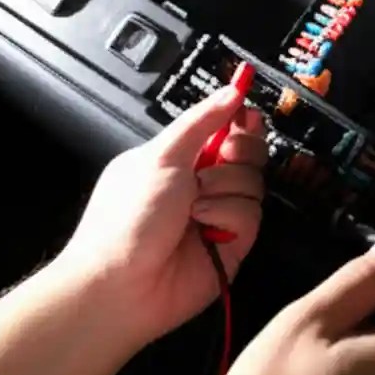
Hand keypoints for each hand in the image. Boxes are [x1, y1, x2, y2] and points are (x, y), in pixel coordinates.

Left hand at [54, 85, 267, 343]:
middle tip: (221, 157)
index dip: (239, 118)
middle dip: (240, 150)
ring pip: (252, 182)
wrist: (122, 284)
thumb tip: (231, 91)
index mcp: (179, 157)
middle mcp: (201, 183)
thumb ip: (201, 122)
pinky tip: (205, 228)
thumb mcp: (160, 156)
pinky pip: (251, 214)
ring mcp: (218, 212)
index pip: (222, 127)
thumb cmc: (128, 216)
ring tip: (195, 206)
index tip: (246, 113)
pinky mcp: (233, 243)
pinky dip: (228, 215)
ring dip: (225, 187)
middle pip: (247, 152)